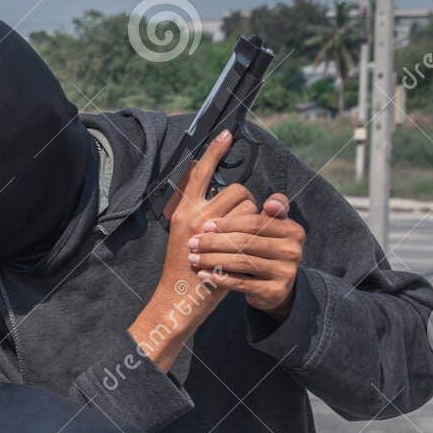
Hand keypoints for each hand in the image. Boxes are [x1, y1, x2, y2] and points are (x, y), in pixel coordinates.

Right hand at [132, 130, 256, 372]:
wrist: (178, 298)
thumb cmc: (186, 271)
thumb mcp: (188, 237)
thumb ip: (206, 215)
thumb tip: (231, 197)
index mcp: (181, 210)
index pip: (199, 172)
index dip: (214, 152)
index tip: (227, 134)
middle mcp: (191, 212)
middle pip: (236, 190)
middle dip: (246, 205)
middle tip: (237, 228)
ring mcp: (205, 225)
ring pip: (248, 205)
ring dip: (252, 221)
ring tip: (238, 241)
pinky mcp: (221, 238)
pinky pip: (250, 222)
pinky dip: (254, 234)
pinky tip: (242, 249)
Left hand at [185, 192, 304, 317]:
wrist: (274, 290)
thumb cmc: (263, 254)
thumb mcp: (269, 231)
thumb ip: (267, 213)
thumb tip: (270, 202)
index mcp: (293, 230)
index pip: (255, 222)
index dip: (228, 223)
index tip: (205, 225)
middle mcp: (293, 250)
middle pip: (246, 242)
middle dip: (215, 242)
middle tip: (193, 242)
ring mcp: (286, 272)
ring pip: (241, 262)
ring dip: (212, 259)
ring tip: (193, 258)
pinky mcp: (274, 291)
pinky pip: (241, 282)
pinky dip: (219, 278)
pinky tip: (203, 274)